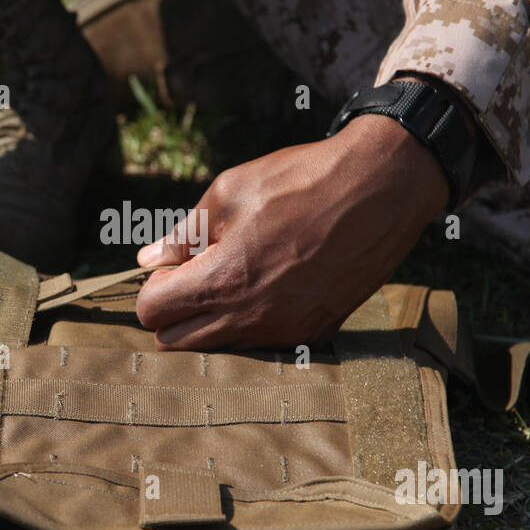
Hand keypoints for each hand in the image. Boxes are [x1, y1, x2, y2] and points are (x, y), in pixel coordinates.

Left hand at [134, 113, 447, 349]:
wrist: (380, 189)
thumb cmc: (301, 181)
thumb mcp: (229, 192)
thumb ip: (183, 234)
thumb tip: (148, 259)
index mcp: (223, 280)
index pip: (152, 312)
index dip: (154, 286)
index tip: (175, 264)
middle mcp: (251, 318)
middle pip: (177, 343)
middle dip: (174, 310)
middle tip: (198, 272)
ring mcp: (284, 331)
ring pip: (219, 347)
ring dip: (212, 319)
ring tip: (238, 274)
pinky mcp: (314, 333)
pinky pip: (262, 343)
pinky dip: (252, 321)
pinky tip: (272, 283)